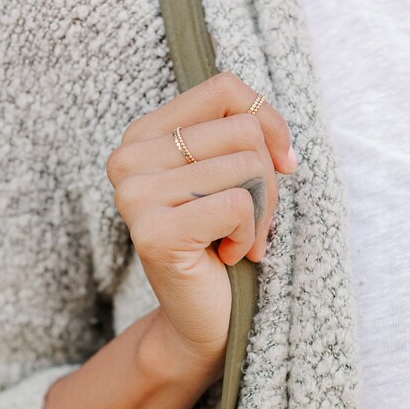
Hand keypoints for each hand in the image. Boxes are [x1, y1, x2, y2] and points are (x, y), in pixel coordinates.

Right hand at [106, 72, 296, 375]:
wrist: (200, 320)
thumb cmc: (221, 244)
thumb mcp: (233, 176)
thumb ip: (243, 136)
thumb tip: (279, 140)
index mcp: (143, 135)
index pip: (224, 88)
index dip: (269, 121)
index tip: (281, 164)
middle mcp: (128, 158)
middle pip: (242, 129)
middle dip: (268, 180)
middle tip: (252, 220)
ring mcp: (135, 195)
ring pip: (246, 165)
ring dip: (261, 213)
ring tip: (238, 240)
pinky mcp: (155, 232)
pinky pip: (238, 204)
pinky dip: (248, 235)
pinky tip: (227, 256)